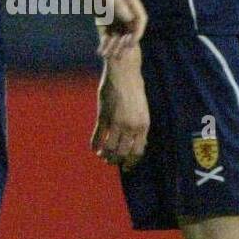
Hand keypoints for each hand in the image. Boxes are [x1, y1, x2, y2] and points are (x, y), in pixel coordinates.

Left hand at [79, 0, 147, 59]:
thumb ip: (118, 4)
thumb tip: (130, 19)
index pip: (140, 18)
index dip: (138, 32)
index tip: (132, 44)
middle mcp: (126, 6)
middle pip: (130, 28)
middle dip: (125, 43)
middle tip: (119, 56)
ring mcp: (116, 11)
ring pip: (119, 32)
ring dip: (115, 44)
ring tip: (107, 56)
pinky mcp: (105, 15)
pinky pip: (108, 30)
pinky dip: (105, 41)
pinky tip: (100, 50)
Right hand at [91, 53, 149, 168]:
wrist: (124, 72)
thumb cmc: (134, 90)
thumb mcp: (142, 110)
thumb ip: (139, 127)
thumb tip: (138, 145)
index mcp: (143, 125)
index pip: (138, 152)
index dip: (131, 162)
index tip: (126, 167)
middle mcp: (131, 126)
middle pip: (122, 153)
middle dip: (116, 160)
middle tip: (111, 162)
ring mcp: (116, 122)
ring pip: (109, 148)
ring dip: (105, 155)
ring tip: (103, 156)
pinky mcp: (103, 116)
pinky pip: (98, 137)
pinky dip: (95, 145)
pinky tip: (95, 148)